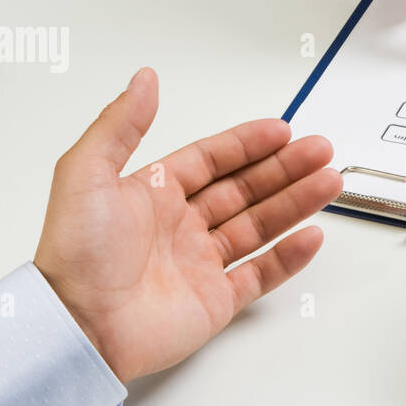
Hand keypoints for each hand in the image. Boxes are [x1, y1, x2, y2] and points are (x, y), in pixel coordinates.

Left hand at [34, 68, 342, 380]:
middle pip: (245, 189)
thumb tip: (144, 79)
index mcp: (152, 194)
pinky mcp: (214, 302)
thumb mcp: (86, 173)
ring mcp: (200, 265)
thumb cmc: (76, 253)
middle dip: (285, 169)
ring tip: (329, 183)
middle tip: (320, 151)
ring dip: (295, 203)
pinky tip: (311, 235)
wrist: (79, 327)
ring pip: (259, 227)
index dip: (248, 144)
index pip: (212, 160)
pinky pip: (261, 275)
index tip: (282, 130)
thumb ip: (120, 124)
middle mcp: (180, 227)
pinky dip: (289, 257)